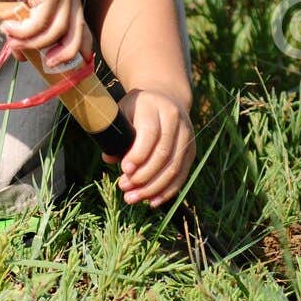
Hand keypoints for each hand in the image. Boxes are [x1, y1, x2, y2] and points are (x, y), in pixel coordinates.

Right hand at [0, 0, 88, 70]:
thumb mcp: (12, 5)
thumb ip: (22, 28)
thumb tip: (23, 57)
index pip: (81, 21)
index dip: (80, 45)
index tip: (68, 63)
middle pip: (76, 30)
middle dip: (63, 53)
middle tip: (46, 64)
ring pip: (56, 31)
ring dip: (32, 41)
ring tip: (11, 38)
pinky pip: (39, 25)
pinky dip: (22, 32)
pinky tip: (7, 26)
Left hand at [101, 88, 194, 206]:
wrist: (165, 98)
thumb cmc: (137, 109)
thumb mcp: (122, 113)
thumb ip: (116, 135)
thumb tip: (109, 158)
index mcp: (155, 105)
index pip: (150, 134)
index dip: (138, 155)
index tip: (124, 169)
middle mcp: (175, 120)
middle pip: (163, 154)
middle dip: (142, 176)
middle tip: (123, 187)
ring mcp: (187, 136)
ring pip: (173, 168)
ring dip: (152, 188)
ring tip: (132, 198)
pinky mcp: (192, 151)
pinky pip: (181, 176)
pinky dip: (166, 192)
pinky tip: (151, 202)